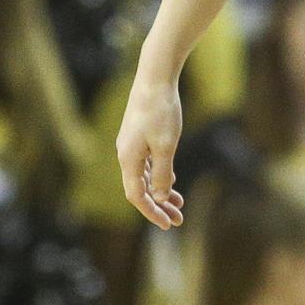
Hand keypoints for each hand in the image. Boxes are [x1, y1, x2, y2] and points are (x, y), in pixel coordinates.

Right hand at [115, 72, 186, 229]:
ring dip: (160, 191)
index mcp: (128, 160)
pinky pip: (147, 164)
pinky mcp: (138, 136)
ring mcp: (131, 146)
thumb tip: (159, 197)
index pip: (136, 196)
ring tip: (178, 203)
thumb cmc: (161, 111)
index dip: (151, 212)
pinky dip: (159, 175)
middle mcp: (125, 155)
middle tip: (178, 220)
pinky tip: (171, 180)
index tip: (168, 224)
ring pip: (144, 177)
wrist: (154, 79)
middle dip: (158, 206)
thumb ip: (161, 173)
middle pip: (140, 189)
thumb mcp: (166, 145)